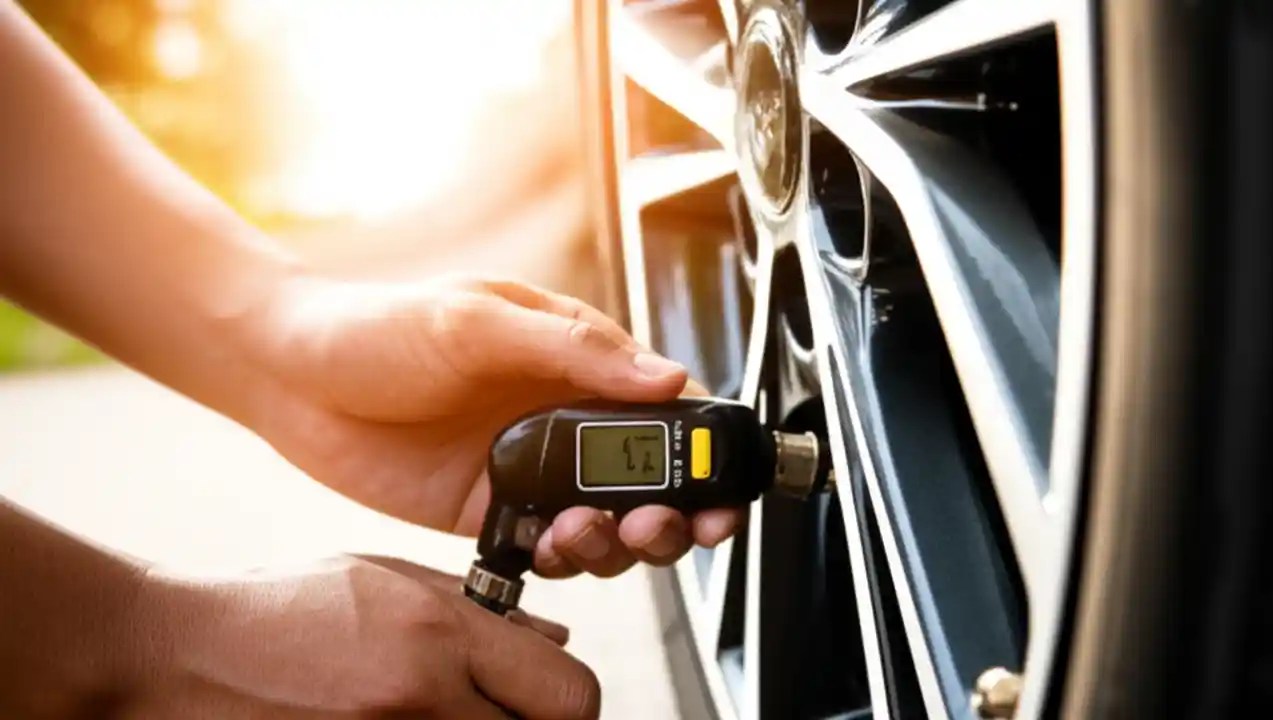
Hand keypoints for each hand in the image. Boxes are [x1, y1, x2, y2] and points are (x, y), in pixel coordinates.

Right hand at [127, 555, 597, 717]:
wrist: (178, 656)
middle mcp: (423, 698)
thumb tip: (555, 636)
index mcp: (439, 634)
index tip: (549, 695)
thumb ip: (480, 611)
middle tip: (506, 711)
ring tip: (448, 713)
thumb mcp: (386, 579)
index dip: (569, 698)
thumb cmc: (281, 608)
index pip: (568, 691)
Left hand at [244, 276, 743, 576]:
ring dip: (619, 540)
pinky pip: (552, 550)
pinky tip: (550, 546)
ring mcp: (530, 469)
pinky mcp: (494, 512)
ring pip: (610, 522)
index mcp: (576, 360)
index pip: (667, 405)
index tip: (721, 484)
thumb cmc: (377, 327)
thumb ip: (575, 351)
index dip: (705, 448)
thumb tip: (664, 376)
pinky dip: (567, 560)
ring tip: (588, 532)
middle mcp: (562, 417)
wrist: (291, 377)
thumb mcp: (478, 321)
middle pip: (652, 476)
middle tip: (661, 525)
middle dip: (674, 511)